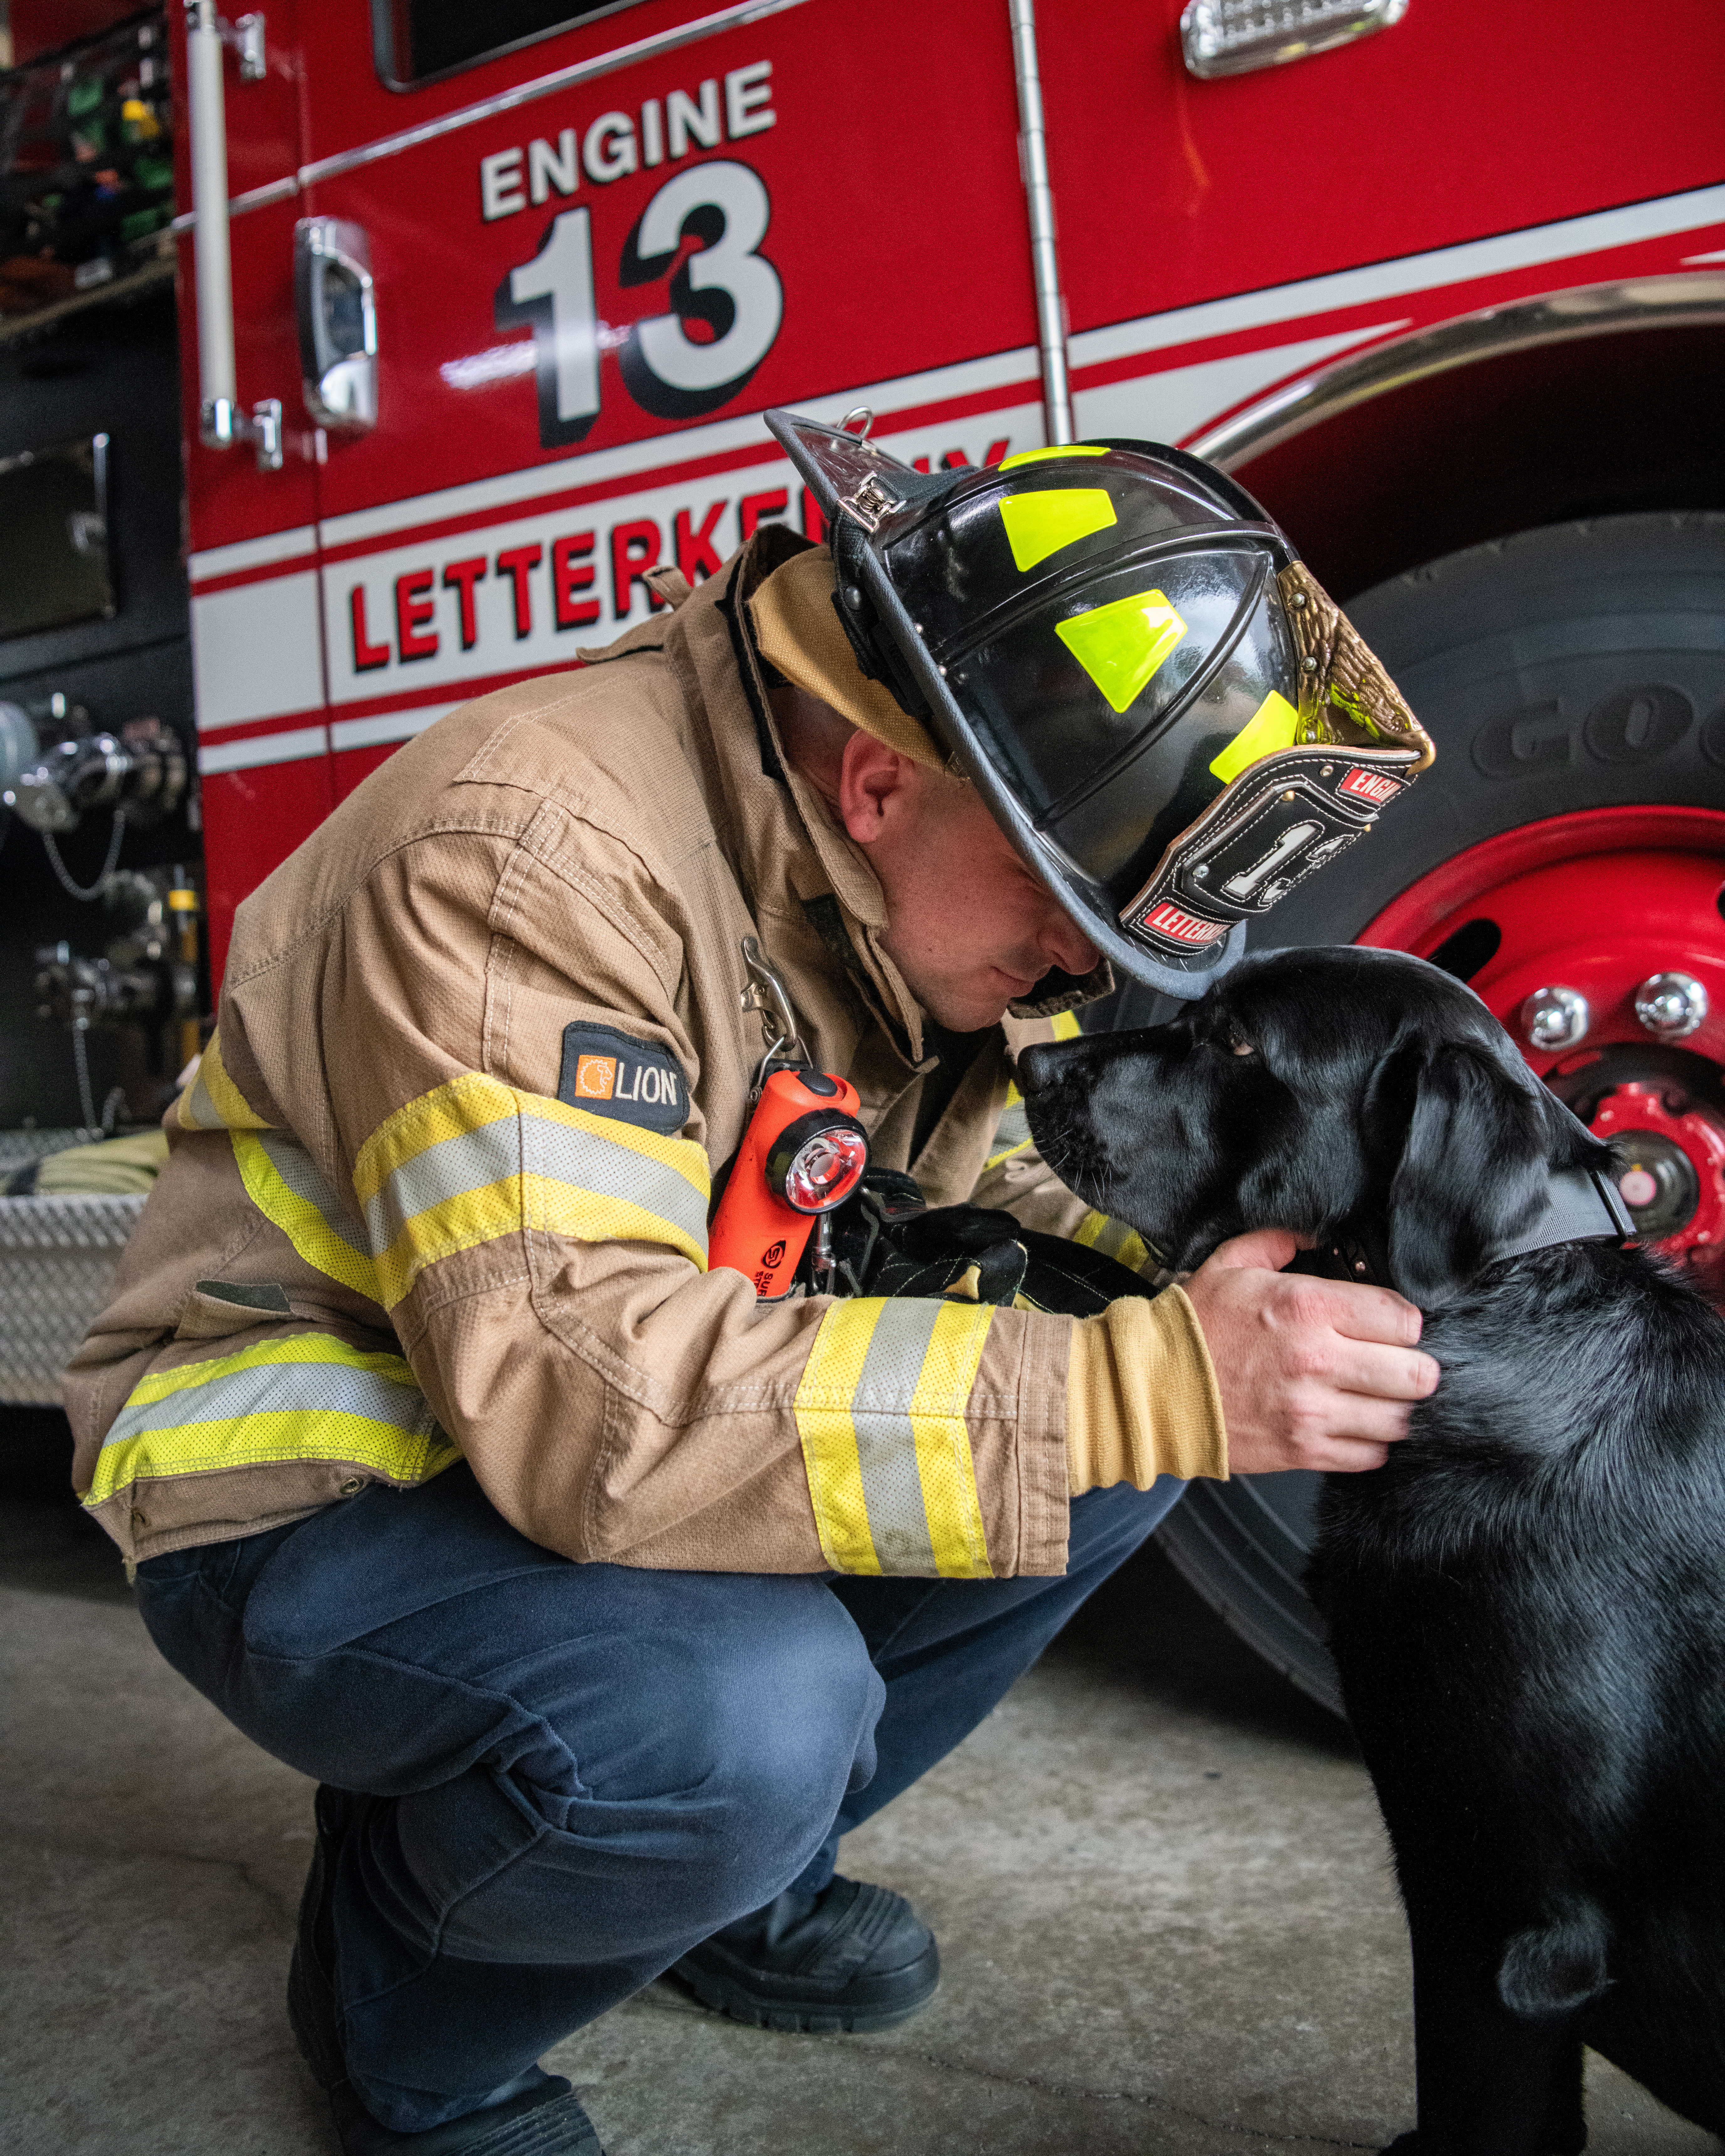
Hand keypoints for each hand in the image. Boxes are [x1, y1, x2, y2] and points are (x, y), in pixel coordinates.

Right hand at [1182, 1228, 1437, 1474]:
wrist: (1148, 1391)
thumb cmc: (1191, 1328)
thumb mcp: (1229, 1264)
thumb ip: (1278, 1239)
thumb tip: (1314, 1233)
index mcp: (1306, 1307)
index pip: (1404, 1319)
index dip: (1402, 1321)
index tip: (1386, 1324)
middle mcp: (1318, 1360)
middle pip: (1417, 1374)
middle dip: (1413, 1367)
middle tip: (1393, 1362)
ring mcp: (1312, 1412)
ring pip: (1401, 1419)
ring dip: (1394, 1407)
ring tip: (1375, 1395)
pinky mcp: (1304, 1451)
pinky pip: (1370, 1455)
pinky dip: (1370, 1442)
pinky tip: (1352, 1422)